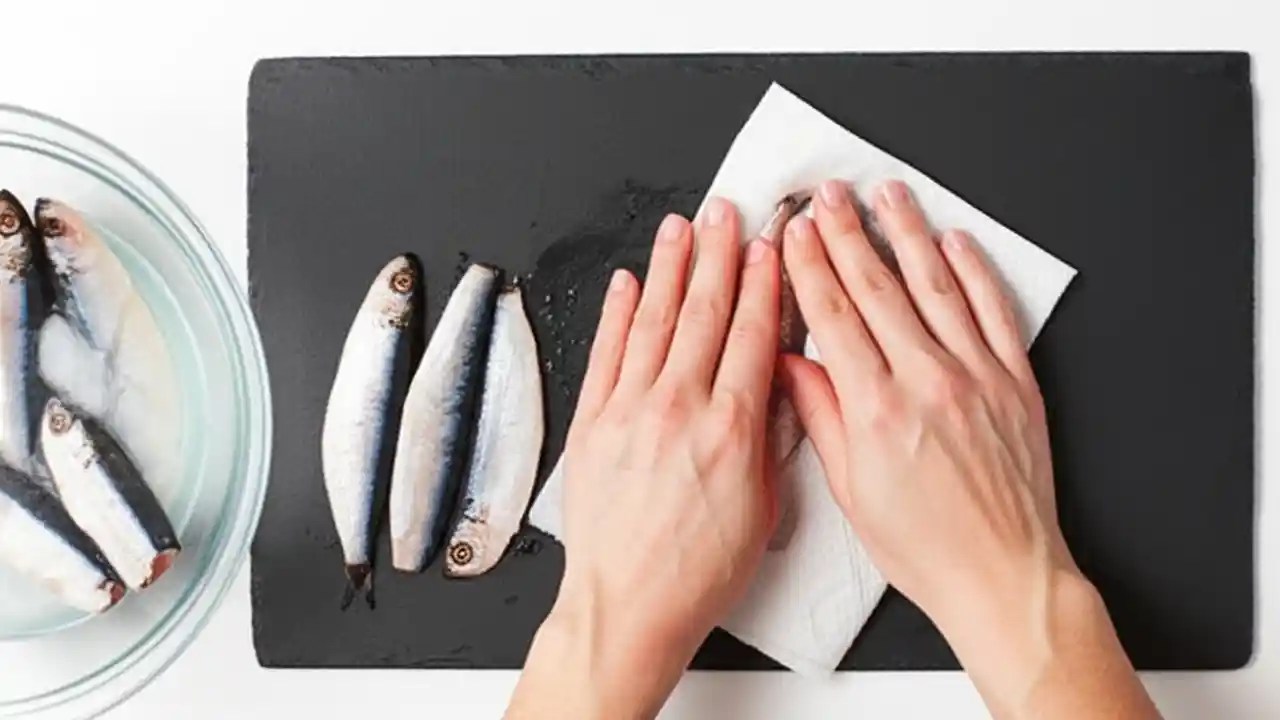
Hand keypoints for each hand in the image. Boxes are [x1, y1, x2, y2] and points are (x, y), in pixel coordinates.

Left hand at [508, 198, 779, 719]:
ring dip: (671, 268)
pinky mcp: (593, 424)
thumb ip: (772, 439)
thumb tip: (779, 385)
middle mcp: (679, 409)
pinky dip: (618, 313)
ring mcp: (630, 411)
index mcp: (731, 429)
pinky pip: (606, 353)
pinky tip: (629, 282)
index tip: (769, 247)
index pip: (752, 334)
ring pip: (655, 321)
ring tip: (681, 226)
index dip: (763, 283)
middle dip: (719, 254)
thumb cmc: (697, 572)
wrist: (629, 607)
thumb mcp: (764, 511)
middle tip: (726, 212)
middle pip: (704, 312)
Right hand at [779, 179, 1158, 718]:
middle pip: (879, 288)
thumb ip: (820, 415)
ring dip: (907, 233)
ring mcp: (977, 376)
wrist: (1002, 574)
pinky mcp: (1015, 382)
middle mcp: (928, 383)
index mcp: (878, 411)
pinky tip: (954, 241)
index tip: (796, 233)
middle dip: (848, 233)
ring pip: (936, 286)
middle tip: (830, 195)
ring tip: (887, 195)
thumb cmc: (925, 546)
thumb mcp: (850, 490)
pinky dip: (975, 270)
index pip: (835, 317)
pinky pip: (993, 311)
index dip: (811, 266)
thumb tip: (792, 364)